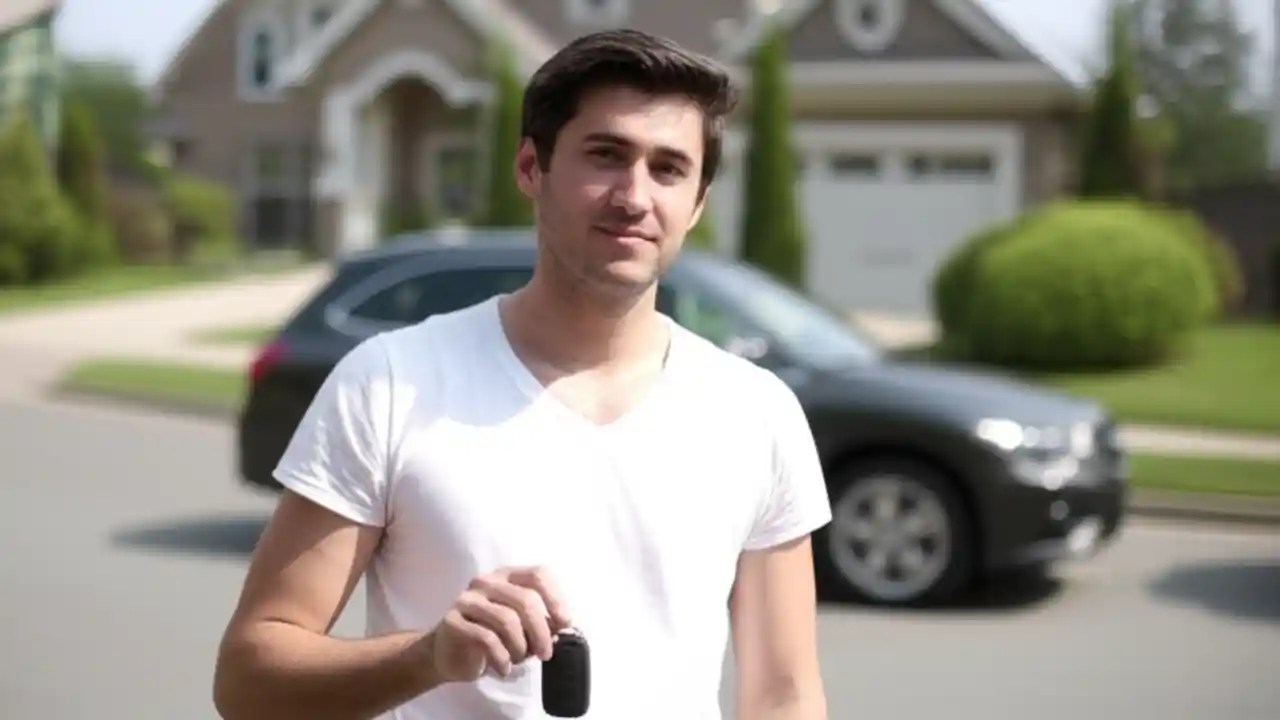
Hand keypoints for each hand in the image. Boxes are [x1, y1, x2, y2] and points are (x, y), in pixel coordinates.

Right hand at [426, 566, 572, 682]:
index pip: (538, 575)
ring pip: (506, 620)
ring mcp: (467, 599)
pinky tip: (503, 669)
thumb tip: (563, 626)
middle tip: (546, 654)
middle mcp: (486, 581)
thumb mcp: (523, 628)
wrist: (451, 655)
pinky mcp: (452, 621)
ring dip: (520, 647)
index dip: (556, 598)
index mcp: (507, 576)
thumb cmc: (494, 637)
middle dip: (541, 632)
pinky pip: (486, 638)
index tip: (565, 623)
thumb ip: (542, 623)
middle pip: (525, 600)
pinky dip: (501, 658)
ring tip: (518, 661)